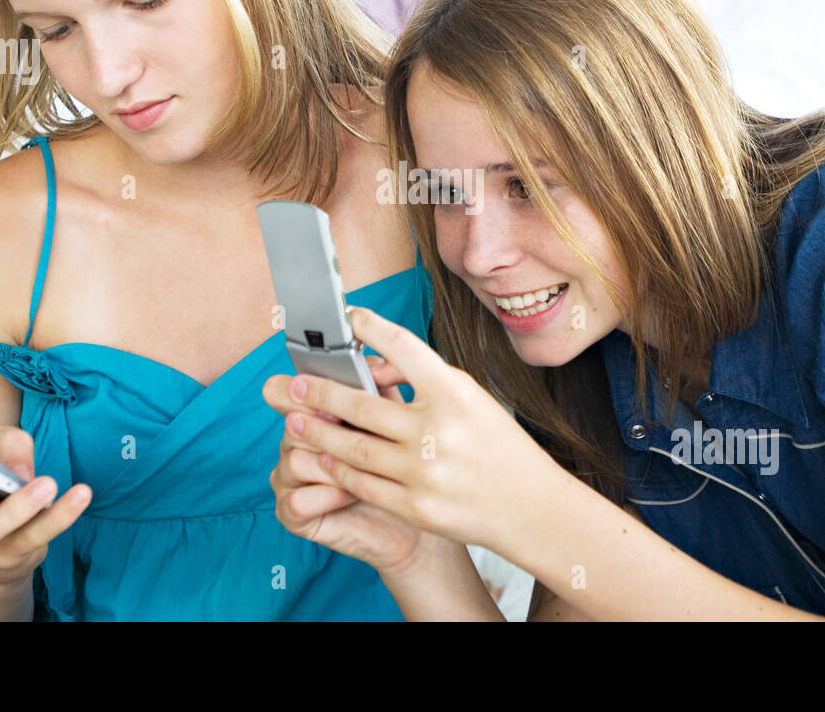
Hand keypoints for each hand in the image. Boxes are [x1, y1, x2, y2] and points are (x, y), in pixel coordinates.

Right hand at [263, 354, 440, 573]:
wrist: (416, 515)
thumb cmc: (406, 463)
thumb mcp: (396, 416)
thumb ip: (381, 386)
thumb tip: (377, 365)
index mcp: (313, 411)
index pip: (285, 389)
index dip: (307, 389)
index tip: (342, 395)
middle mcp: (294, 441)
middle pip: (292, 423)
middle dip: (327, 429)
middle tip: (360, 436)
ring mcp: (289, 477)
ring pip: (294, 459)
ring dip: (333, 467)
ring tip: (367, 472)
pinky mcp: (291, 512)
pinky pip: (297, 499)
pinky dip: (327, 497)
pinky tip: (352, 496)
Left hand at [271, 306, 560, 553]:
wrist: (531, 507)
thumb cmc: (500, 447)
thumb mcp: (474, 400)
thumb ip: (427, 381)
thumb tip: (375, 368)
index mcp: (457, 394)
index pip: (404, 347)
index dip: (371, 328)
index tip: (348, 318)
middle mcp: (439, 429)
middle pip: (361, 404)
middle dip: (320, 393)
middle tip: (294, 385)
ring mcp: (425, 471)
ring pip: (353, 447)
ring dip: (319, 432)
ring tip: (296, 421)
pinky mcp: (417, 507)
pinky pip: (364, 484)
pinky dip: (338, 470)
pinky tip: (324, 459)